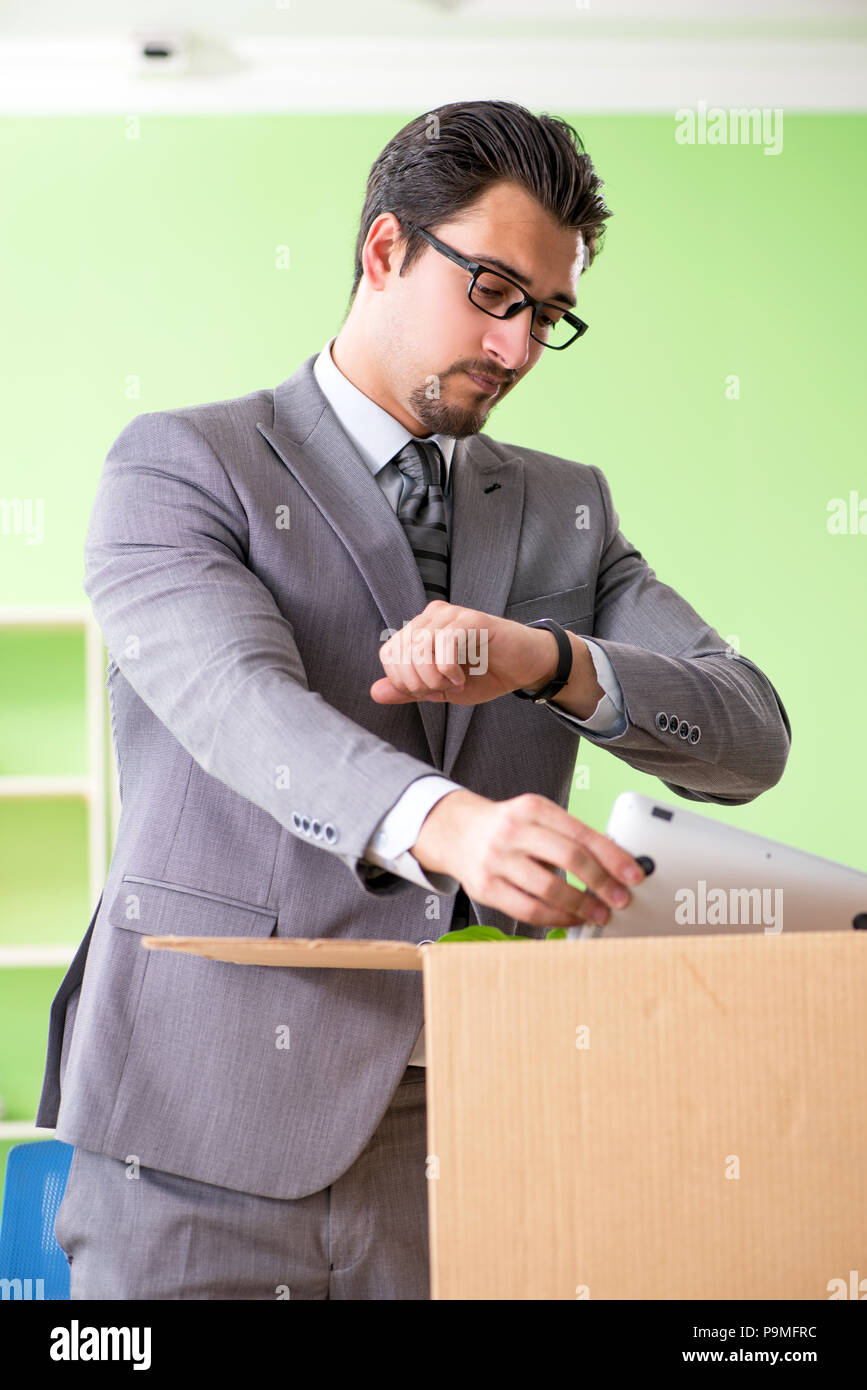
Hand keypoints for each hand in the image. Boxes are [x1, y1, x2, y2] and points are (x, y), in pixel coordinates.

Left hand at [369, 600, 571, 706]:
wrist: (525, 667)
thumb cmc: (486, 675)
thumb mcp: (441, 690)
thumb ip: (409, 690)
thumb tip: (374, 693)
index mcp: (419, 631)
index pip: (388, 655)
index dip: (402, 682)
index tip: (429, 693)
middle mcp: (430, 617)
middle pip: (400, 652)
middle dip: (418, 683)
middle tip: (442, 691)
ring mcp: (450, 614)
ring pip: (419, 646)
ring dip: (433, 677)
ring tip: (454, 684)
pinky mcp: (471, 618)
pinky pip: (444, 641)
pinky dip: (448, 668)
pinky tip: (462, 677)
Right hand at [412, 788, 646, 928]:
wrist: (456, 832)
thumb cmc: (509, 828)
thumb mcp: (537, 818)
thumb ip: (568, 836)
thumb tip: (615, 864)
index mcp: (533, 808)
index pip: (582, 833)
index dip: (613, 856)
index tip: (634, 874)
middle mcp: (513, 831)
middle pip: (569, 858)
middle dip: (602, 883)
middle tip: (621, 899)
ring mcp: (497, 859)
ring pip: (549, 888)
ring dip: (581, 906)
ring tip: (599, 914)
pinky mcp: (485, 887)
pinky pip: (528, 910)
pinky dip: (556, 918)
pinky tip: (570, 919)